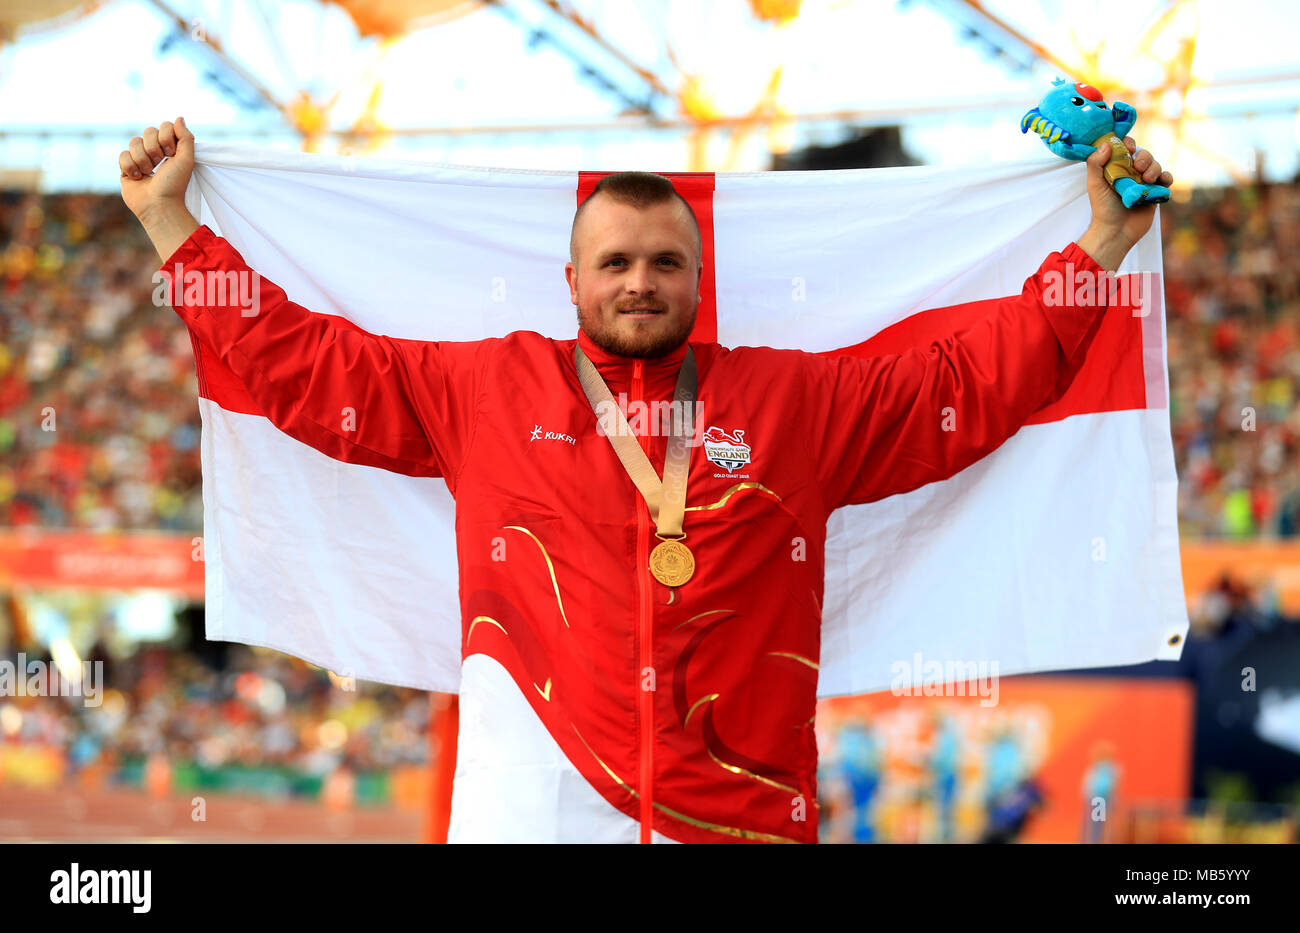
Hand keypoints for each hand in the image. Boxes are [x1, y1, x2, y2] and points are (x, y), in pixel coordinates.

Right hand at [119, 117, 194, 222]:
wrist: (159, 205)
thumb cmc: (175, 184)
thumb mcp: (186, 159)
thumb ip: (185, 137)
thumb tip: (179, 118)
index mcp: (170, 148)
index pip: (164, 126)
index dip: (166, 137)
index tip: (171, 154)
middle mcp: (155, 151)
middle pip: (148, 131)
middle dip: (154, 149)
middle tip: (160, 164)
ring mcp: (140, 159)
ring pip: (134, 142)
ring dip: (143, 160)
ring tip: (148, 173)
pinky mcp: (126, 168)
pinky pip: (123, 155)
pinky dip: (130, 167)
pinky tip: (137, 178)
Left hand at [1084, 136, 1172, 250]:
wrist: (1116, 232)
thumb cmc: (1103, 209)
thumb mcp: (1094, 185)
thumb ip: (1095, 163)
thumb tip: (1106, 143)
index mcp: (1116, 168)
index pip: (1125, 148)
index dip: (1128, 144)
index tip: (1128, 149)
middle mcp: (1131, 173)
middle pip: (1143, 154)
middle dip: (1144, 157)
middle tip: (1138, 167)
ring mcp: (1144, 182)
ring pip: (1155, 164)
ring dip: (1154, 168)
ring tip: (1147, 179)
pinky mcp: (1155, 192)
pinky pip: (1166, 178)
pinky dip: (1166, 177)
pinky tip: (1161, 181)